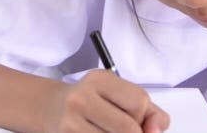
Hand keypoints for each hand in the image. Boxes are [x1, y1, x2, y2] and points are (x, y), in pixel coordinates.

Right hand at [44, 69, 169, 132]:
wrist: (50, 108)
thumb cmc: (94, 102)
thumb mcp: (119, 95)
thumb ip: (150, 112)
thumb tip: (156, 131)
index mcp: (100, 79)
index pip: (139, 102)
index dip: (142, 117)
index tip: (133, 118)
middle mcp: (82, 97)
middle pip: (129, 128)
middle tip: (122, 130)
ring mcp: (70, 122)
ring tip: (108, 131)